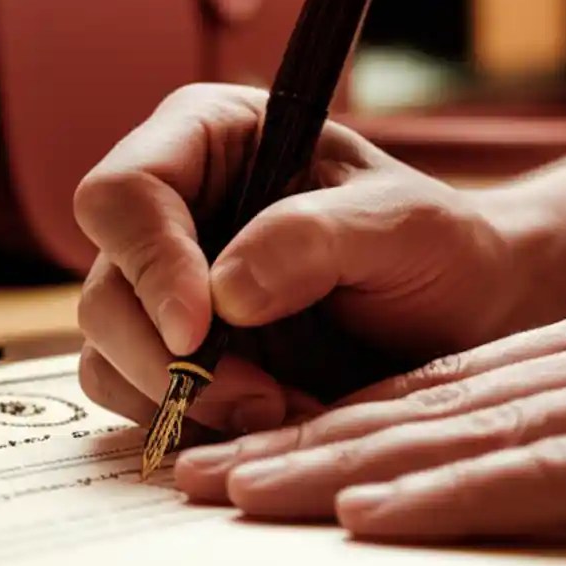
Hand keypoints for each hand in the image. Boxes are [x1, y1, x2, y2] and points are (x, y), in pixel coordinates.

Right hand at [73, 84, 531, 438]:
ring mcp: (165, 290)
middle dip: (166, 357)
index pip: (124, 190)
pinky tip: (269, 418)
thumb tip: (224, 292)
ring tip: (279, 408)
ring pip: (107, 353)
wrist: (460, 316)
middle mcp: (171, 212)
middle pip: (104, 287)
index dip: (149, 261)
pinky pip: (137, 399)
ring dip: (181, 400)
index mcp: (208, 140)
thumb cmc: (434, 248)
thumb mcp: (399, 224)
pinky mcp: (176, 356)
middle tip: (256, 396)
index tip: (200, 327)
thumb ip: (312, 239)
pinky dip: (191, 425)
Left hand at [173, 270, 565, 540]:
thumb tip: (518, 453)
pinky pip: (543, 473)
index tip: (255, 455)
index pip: (429, 396)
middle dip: (299, 450)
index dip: (331, 428)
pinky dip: (450, 496)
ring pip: (449, 438)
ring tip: (244, 495)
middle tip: (201, 476)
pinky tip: (376, 517)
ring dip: (336, 471)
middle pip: (412, 414)